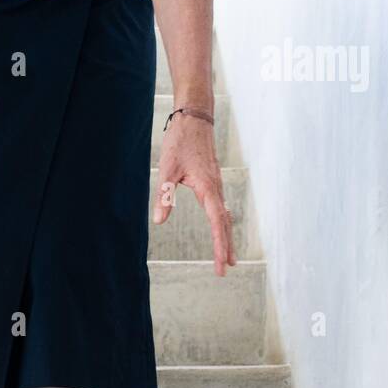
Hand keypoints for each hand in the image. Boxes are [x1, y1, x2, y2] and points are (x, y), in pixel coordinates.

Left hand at [154, 113, 235, 276]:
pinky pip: (221, 208)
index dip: (219, 245)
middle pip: (224, 224)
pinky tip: (222, 231)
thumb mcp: (167, 168)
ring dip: (226, 238)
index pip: (217, 223)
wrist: (195, 117)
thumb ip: (164, 195)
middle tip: (225, 270)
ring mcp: (216, 185)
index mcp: (207, 188)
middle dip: (225, 247)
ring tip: (228, 258)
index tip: (220, 264)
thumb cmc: (181, 140)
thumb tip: (159, 221)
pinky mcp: (213, 182)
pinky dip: (223, 224)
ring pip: (224, 217)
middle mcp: (216, 188)